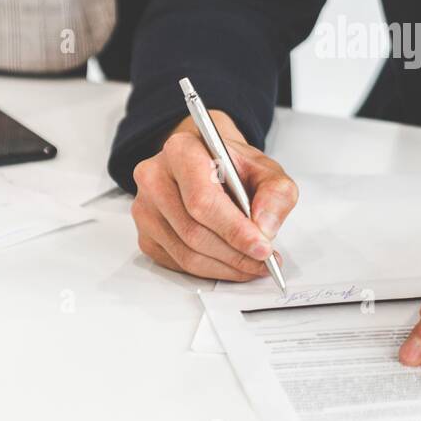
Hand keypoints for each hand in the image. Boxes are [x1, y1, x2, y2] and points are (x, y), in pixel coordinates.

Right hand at [130, 111, 298, 280]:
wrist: (207, 164)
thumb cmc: (232, 166)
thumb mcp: (265, 169)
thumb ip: (276, 194)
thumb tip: (264, 229)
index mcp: (181, 151)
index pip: (203, 200)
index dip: (234, 229)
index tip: (262, 248)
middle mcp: (154, 177)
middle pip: (194, 232)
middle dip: (235, 254)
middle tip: (265, 261)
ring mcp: (145, 208)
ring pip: (186, 254)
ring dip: (226, 267)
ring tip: (253, 264)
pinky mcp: (145, 234)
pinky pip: (178, 264)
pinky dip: (210, 270)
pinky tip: (231, 263)